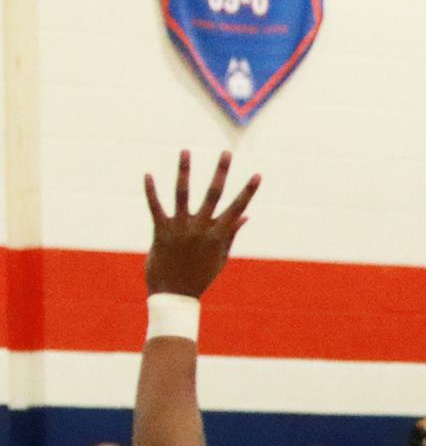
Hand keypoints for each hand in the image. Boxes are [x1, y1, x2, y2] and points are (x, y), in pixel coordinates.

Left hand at [143, 150, 259, 296]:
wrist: (175, 294)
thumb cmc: (199, 276)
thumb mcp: (220, 257)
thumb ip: (231, 234)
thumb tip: (245, 215)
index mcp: (218, 235)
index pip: (237, 208)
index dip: (248, 191)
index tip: (257, 175)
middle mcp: (201, 228)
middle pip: (213, 194)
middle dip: (221, 172)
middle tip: (226, 152)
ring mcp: (180, 228)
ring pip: (182, 193)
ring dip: (184, 170)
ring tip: (186, 151)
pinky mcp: (161, 231)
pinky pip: (155, 206)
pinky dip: (151, 190)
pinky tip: (148, 174)